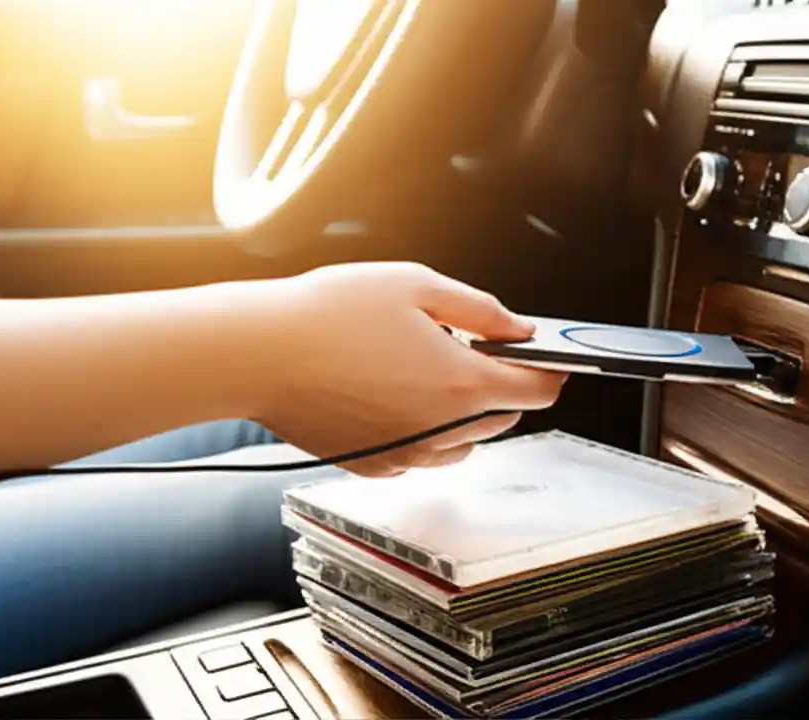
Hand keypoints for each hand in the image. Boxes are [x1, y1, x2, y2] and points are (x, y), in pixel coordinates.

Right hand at [246, 262, 566, 475]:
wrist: (258, 354)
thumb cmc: (328, 314)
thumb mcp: (418, 285)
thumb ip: (481, 310)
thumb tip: (518, 329)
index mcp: (462, 384)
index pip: (538, 391)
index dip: (550, 372)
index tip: (548, 360)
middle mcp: (442, 430)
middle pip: (504, 418)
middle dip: (500, 385)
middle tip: (467, 346)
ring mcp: (409, 456)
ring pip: (465, 442)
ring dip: (462, 412)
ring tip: (420, 368)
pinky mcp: (376, 467)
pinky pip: (422, 454)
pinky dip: (422, 429)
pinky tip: (389, 392)